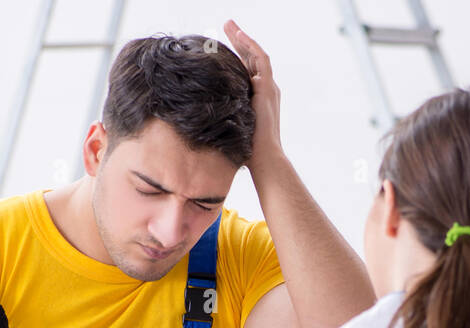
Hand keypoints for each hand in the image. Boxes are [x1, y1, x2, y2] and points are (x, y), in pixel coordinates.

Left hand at [223, 19, 282, 177]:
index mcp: (258, 99)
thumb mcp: (233, 128)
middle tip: (226, 27)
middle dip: (238, 42)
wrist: (265, 159)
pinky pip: (260, 60)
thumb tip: (201, 116)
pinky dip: (250, 46)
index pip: (247, 72)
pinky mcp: (267, 88)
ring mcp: (268, 88)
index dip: (237, 58)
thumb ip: (224, 117)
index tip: (222, 47)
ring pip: (255, 56)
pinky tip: (239, 36)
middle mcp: (266, 90)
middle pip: (251, 60)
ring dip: (242, 38)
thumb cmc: (248, 151)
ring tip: (229, 25)